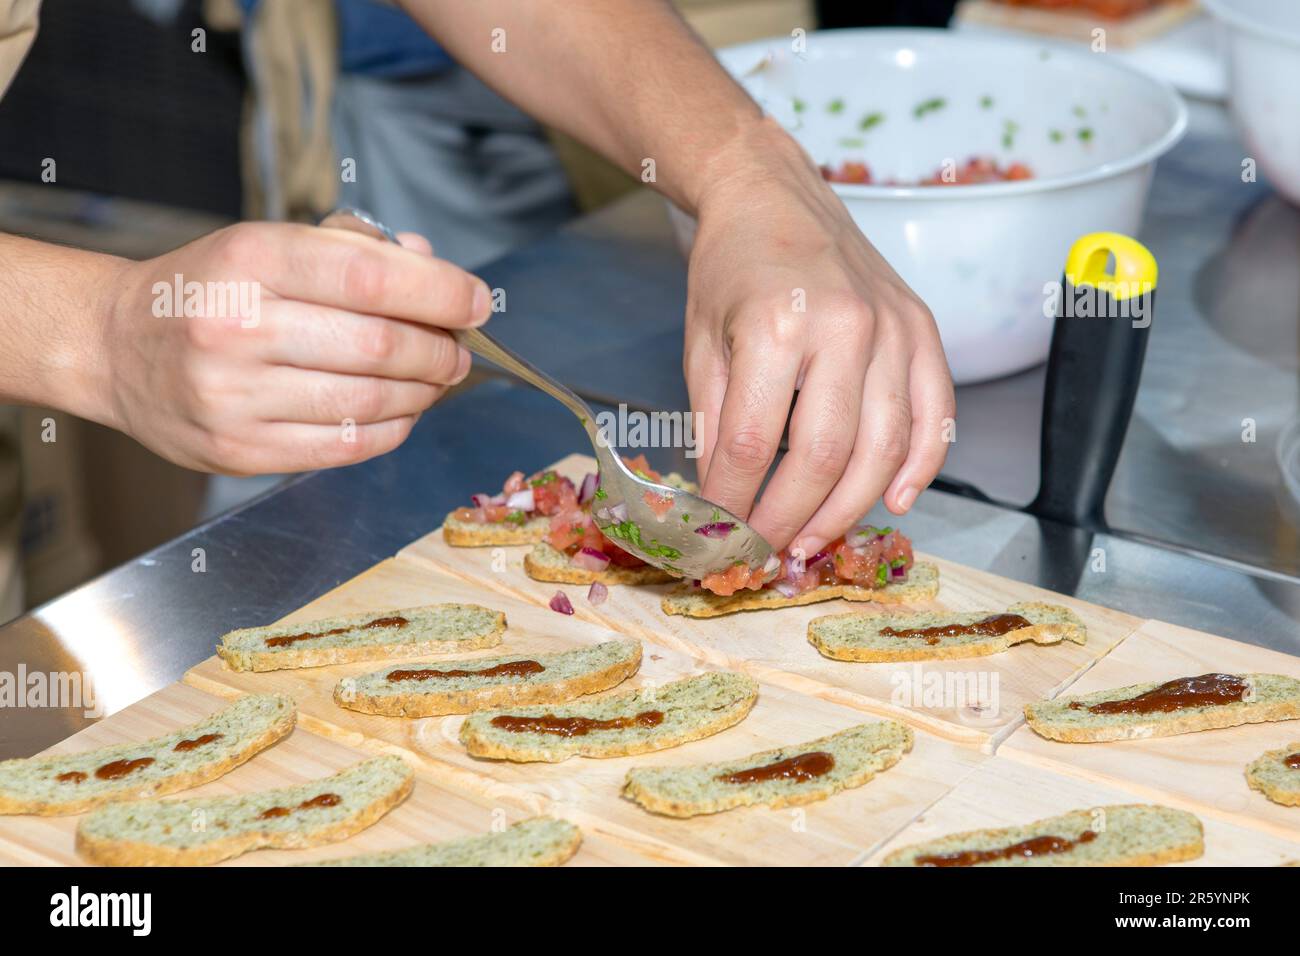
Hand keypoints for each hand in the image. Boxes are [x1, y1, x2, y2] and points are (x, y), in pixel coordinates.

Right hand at [97, 222, 489, 473]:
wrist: (116, 347)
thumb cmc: (211, 290)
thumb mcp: (268, 245)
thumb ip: (353, 251)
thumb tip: (434, 267)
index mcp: (251, 261)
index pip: (372, 277)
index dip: (441, 292)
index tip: (478, 302)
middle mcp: (239, 328)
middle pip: (381, 346)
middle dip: (440, 349)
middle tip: (458, 350)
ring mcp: (235, 397)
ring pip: (371, 402)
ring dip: (425, 393)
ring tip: (437, 379)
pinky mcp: (240, 451)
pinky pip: (346, 447)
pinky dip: (393, 430)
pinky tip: (404, 412)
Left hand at [684, 119, 954, 554]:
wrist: (772, 192)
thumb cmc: (730, 268)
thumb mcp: (700, 345)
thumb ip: (713, 426)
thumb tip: (723, 501)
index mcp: (775, 326)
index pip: (752, 444)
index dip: (734, 503)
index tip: (721, 536)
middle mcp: (843, 327)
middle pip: (823, 456)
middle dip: (792, 518)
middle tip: (769, 552)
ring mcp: (892, 327)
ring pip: (884, 447)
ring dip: (851, 508)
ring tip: (817, 539)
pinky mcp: (922, 327)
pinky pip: (937, 413)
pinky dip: (923, 465)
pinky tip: (899, 501)